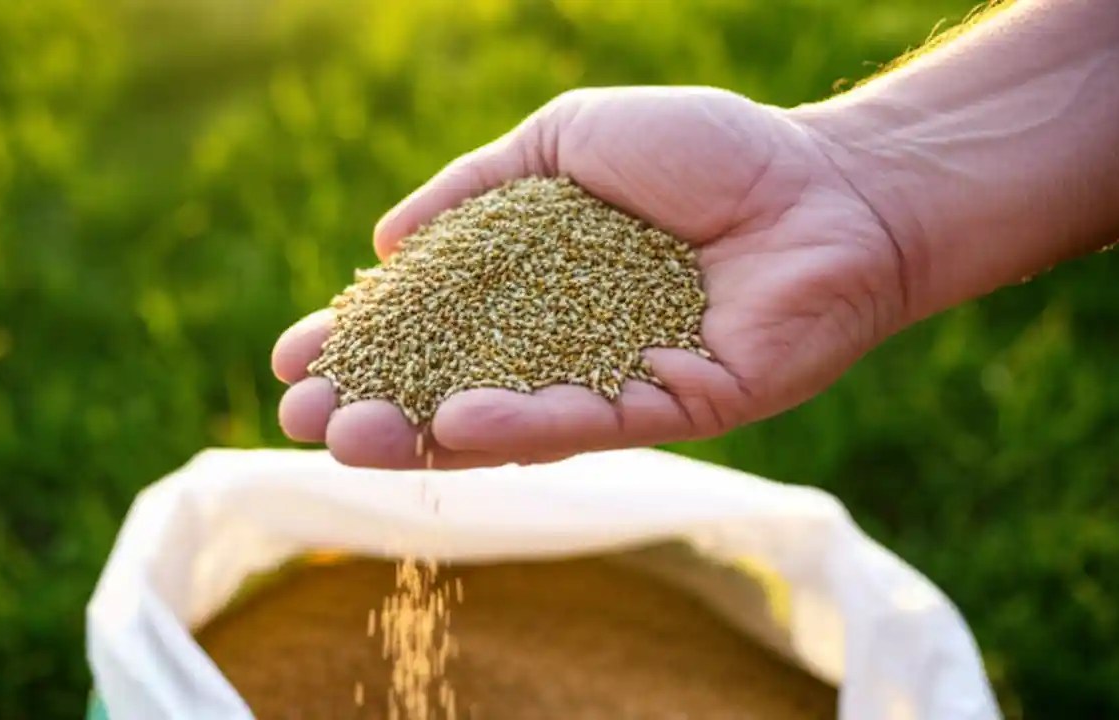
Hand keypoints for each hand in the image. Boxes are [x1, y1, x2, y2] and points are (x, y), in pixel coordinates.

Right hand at [272, 87, 909, 467]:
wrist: (826, 181)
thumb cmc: (704, 150)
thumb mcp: (565, 143)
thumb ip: (476, 189)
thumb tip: (384, 241)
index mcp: (534, 284)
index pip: (430, 324)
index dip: (363, 342)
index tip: (292, 358)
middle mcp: (564, 344)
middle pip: (453, 385)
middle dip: (375, 405)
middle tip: (301, 420)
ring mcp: (613, 383)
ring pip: (507, 422)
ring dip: (426, 435)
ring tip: (352, 438)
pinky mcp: (672, 409)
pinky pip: (589, 421)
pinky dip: (524, 424)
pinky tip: (458, 423)